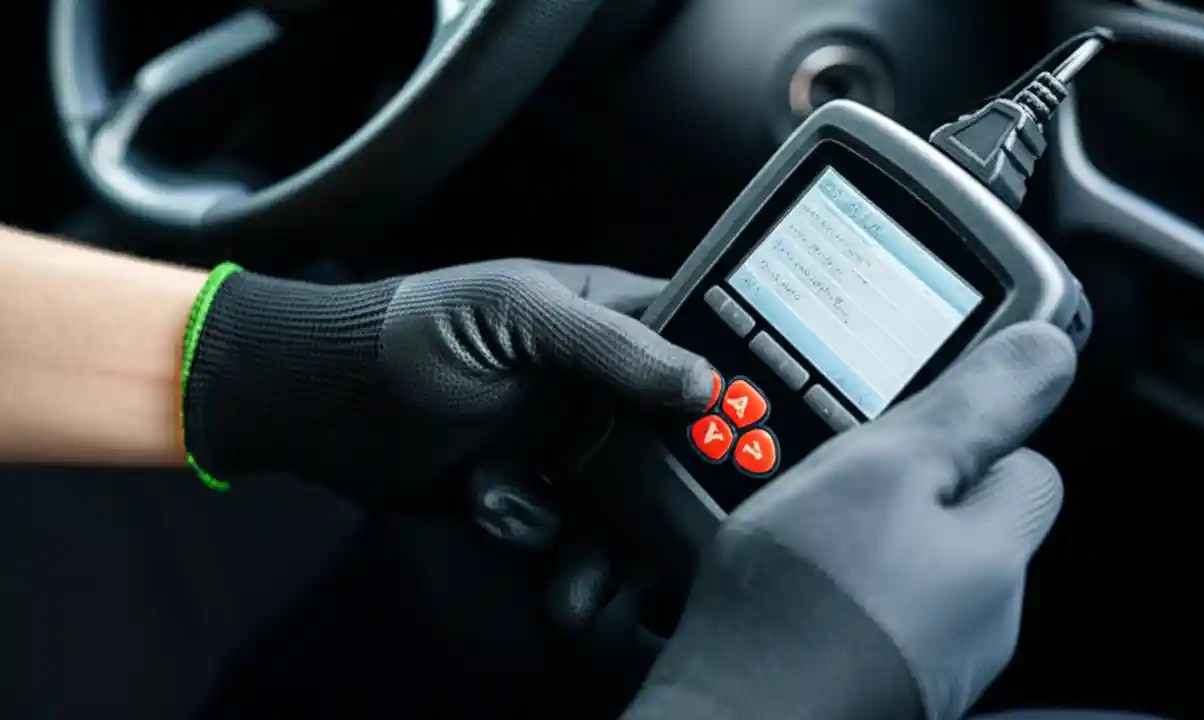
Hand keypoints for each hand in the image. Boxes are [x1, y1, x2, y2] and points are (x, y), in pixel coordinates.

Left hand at [181, 259, 713, 498]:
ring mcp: (580, 447)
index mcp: (618, 318)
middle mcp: (610, 386)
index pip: (707, 348)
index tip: (749, 442)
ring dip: (611, 544)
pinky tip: (493, 506)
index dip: (736, 395)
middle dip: (680, 493)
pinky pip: (576, 537)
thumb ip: (611, 344)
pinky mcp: (544, 498)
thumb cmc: (415, 332)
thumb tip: (706, 386)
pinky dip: (540, 538)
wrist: (326, 403)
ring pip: (637, 508)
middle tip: (669, 525)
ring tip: (577, 570)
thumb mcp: (516, 314)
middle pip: (685, 445)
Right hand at [625, 322, 1077, 719]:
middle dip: (906, 492)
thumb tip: (1047, 351)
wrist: (737, 717)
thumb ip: (968, 412)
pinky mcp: (876, 683)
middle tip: (835, 475)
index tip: (915, 421)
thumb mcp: (883, 470)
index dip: (973, 432)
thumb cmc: (804, 604)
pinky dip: (834, 592)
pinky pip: (867, 612)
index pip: (1028, 467)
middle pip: (961, 521)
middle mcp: (978, 620)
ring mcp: (929, 661)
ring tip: (797, 533)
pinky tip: (785, 587)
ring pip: (908, 567)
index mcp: (996, 555)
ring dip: (862, 541)